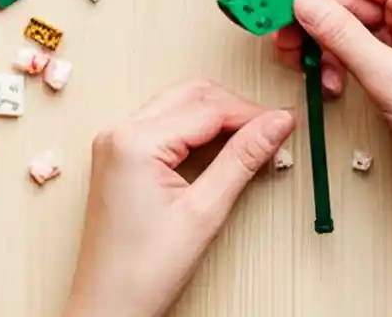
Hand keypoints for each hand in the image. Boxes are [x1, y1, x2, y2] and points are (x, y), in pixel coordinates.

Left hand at [64, 80, 294, 316]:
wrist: (107, 307)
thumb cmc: (142, 271)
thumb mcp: (204, 211)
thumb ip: (243, 159)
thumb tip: (276, 123)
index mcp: (134, 141)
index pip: (208, 108)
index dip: (252, 114)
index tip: (284, 123)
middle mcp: (119, 132)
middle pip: (192, 95)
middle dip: (235, 108)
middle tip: (271, 131)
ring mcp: (115, 143)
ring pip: (178, 105)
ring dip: (216, 117)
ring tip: (251, 143)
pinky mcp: (118, 156)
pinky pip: (164, 125)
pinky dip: (196, 130)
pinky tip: (221, 150)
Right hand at [275, 0, 391, 315]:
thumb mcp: (385, 74)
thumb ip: (340, 34)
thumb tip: (305, 1)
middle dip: (313, 16)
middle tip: (278, 30)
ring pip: (355, 27)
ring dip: (324, 43)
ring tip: (298, 61)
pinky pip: (365, 50)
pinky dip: (342, 62)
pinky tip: (330, 81)